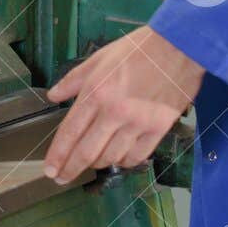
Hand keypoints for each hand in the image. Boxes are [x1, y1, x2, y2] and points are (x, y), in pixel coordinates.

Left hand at [42, 23, 203, 185]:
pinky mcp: (158, 129)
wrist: (178, 48)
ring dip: (97, 164)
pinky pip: (136, 157)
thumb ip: (73, 80)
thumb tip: (53, 96)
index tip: (49, 170)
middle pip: (87, 152)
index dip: (57, 155)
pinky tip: (118, 158)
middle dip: (70, 169)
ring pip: (111, 158)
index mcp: (95, 93)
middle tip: (61, 179)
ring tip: (90, 163)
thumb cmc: (137, 50)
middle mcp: (114, 112)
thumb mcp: (98, 58)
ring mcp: (137, 123)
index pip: (70, 132)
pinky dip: (123, 162)